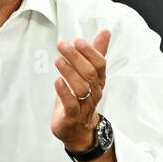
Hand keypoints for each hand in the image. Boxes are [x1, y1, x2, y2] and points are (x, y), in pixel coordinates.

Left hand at [51, 30, 110, 152]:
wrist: (77, 129)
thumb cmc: (80, 98)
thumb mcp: (88, 74)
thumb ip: (96, 53)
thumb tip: (106, 31)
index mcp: (99, 80)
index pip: (100, 64)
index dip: (90, 52)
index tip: (78, 40)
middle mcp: (94, 92)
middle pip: (90, 73)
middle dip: (76, 58)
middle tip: (62, 45)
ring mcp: (84, 104)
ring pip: (81, 88)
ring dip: (69, 72)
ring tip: (58, 61)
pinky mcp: (72, 116)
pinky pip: (71, 104)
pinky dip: (64, 92)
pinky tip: (57, 81)